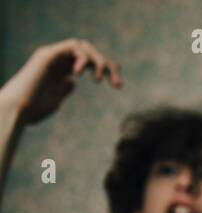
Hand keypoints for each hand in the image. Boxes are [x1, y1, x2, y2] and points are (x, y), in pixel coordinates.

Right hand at [0, 39, 120, 125]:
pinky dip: (83, 57)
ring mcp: (51, 56)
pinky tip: (82, 74)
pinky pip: (71, 46)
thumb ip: (63, 89)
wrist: (17, 110)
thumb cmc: (33, 110)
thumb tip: (72, 82)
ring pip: (83, 46)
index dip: (106, 69)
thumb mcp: (54, 100)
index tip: (118, 84)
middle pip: (89, 51)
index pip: (88, 61)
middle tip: (118, 85)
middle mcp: (56, 60)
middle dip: (107, 65)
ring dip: (98, 61)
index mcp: (60, 70)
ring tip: (100, 81)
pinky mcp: (47, 55)